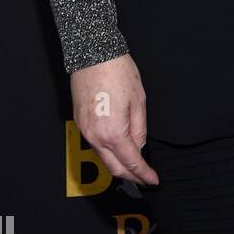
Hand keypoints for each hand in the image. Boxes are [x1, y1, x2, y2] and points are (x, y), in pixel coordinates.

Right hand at [70, 54, 158, 185]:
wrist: (92, 53)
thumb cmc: (117, 71)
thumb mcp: (139, 100)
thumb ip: (140, 128)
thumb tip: (139, 145)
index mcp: (113, 132)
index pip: (131, 162)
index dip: (144, 174)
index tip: (153, 180)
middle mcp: (96, 136)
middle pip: (114, 167)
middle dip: (131, 176)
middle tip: (145, 178)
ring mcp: (85, 130)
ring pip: (103, 157)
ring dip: (118, 164)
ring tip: (134, 164)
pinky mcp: (79, 122)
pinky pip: (95, 144)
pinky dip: (108, 151)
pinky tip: (118, 147)